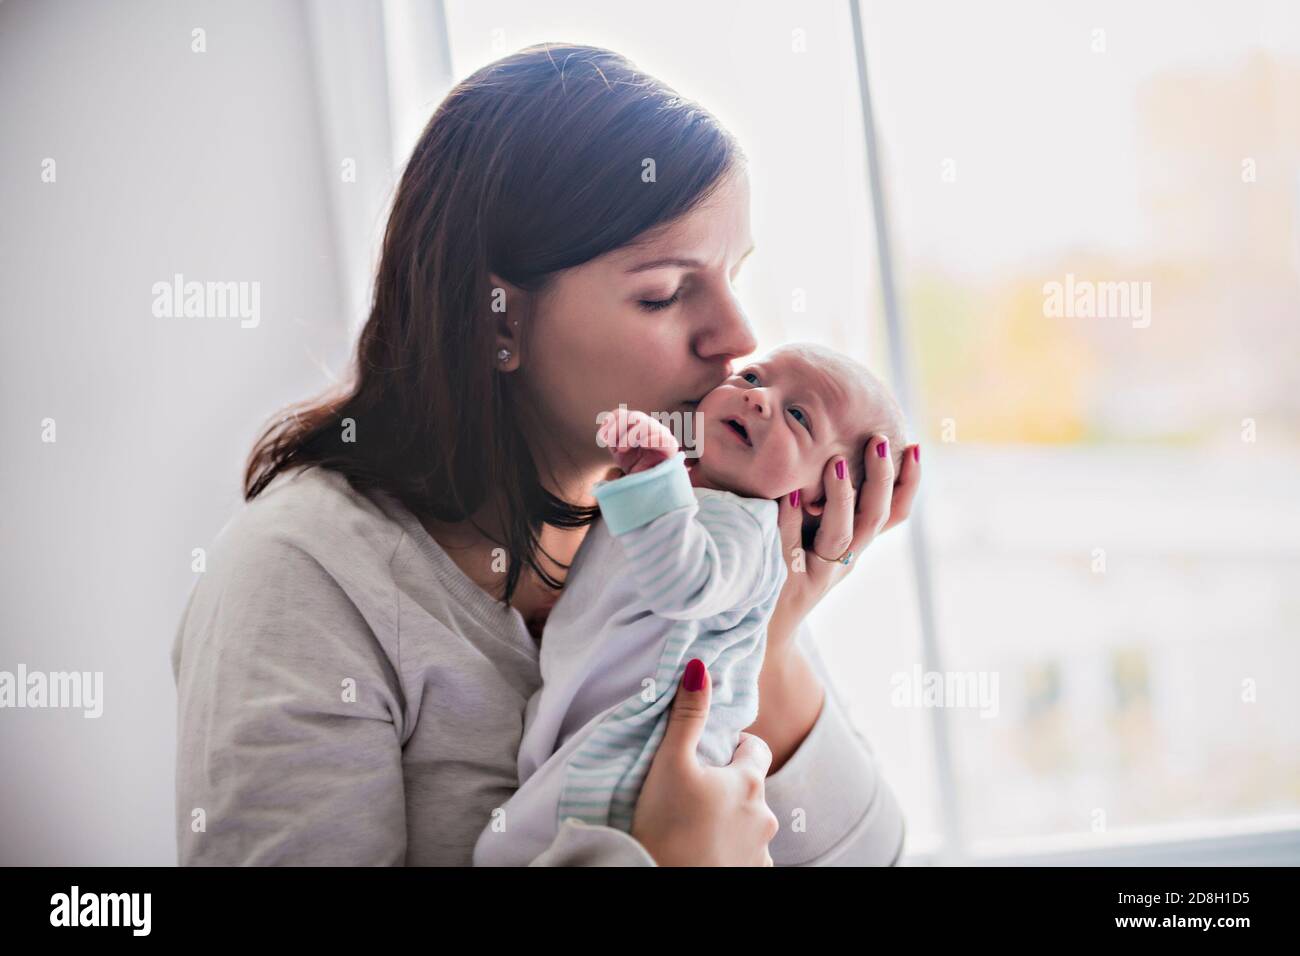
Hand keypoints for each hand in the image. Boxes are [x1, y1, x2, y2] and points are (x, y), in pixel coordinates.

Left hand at [597, 407, 679, 474]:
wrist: (647, 484)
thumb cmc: (633, 465)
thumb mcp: (618, 451)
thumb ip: (612, 437)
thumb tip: (604, 422)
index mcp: (635, 425)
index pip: (622, 414)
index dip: (611, 422)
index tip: (603, 438)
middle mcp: (649, 426)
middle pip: (634, 416)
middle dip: (619, 428)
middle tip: (612, 444)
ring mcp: (661, 434)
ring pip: (646, 424)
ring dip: (631, 435)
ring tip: (622, 449)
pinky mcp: (670, 446)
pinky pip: (663, 438)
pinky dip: (652, 439)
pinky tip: (643, 444)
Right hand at [631, 660, 779, 865]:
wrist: (657, 879)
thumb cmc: (665, 823)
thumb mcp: (670, 762)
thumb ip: (687, 715)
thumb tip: (699, 666)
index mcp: (750, 781)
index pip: (755, 748)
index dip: (732, 748)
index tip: (706, 757)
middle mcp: (765, 814)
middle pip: (751, 786)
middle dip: (729, 784)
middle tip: (693, 791)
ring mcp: (762, 850)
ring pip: (749, 822)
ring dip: (731, 818)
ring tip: (695, 824)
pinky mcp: (753, 873)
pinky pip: (748, 853)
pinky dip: (731, 848)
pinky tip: (704, 849)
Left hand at [769, 437, 921, 651]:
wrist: (759, 630)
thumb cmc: (783, 570)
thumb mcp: (813, 537)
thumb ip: (822, 505)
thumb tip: (830, 449)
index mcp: (853, 546)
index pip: (893, 514)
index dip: (908, 483)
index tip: (915, 447)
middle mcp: (841, 560)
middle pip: (873, 520)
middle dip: (880, 478)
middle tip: (879, 441)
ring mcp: (815, 573)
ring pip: (840, 536)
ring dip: (841, 498)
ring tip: (837, 463)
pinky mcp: (784, 584)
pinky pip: (790, 548)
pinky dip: (789, 519)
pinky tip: (788, 494)